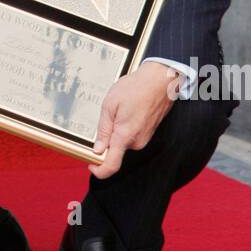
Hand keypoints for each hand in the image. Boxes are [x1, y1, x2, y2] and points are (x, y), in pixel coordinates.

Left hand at [91, 61, 181, 179]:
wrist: (160, 80)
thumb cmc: (136, 88)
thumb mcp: (110, 104)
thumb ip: (104, 130)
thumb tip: (98, 150)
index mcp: (125, 136)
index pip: (111, 165)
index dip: (99, 170)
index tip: (90, 163)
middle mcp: (137, 142)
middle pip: (115, 150)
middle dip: (107, 139)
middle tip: (106, 116)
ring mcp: (144, 138)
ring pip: (123, 141)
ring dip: (117, 129)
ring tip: (120, 108)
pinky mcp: (148, 133)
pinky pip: (132, 135)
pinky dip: (125, 126)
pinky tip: (128, 109)